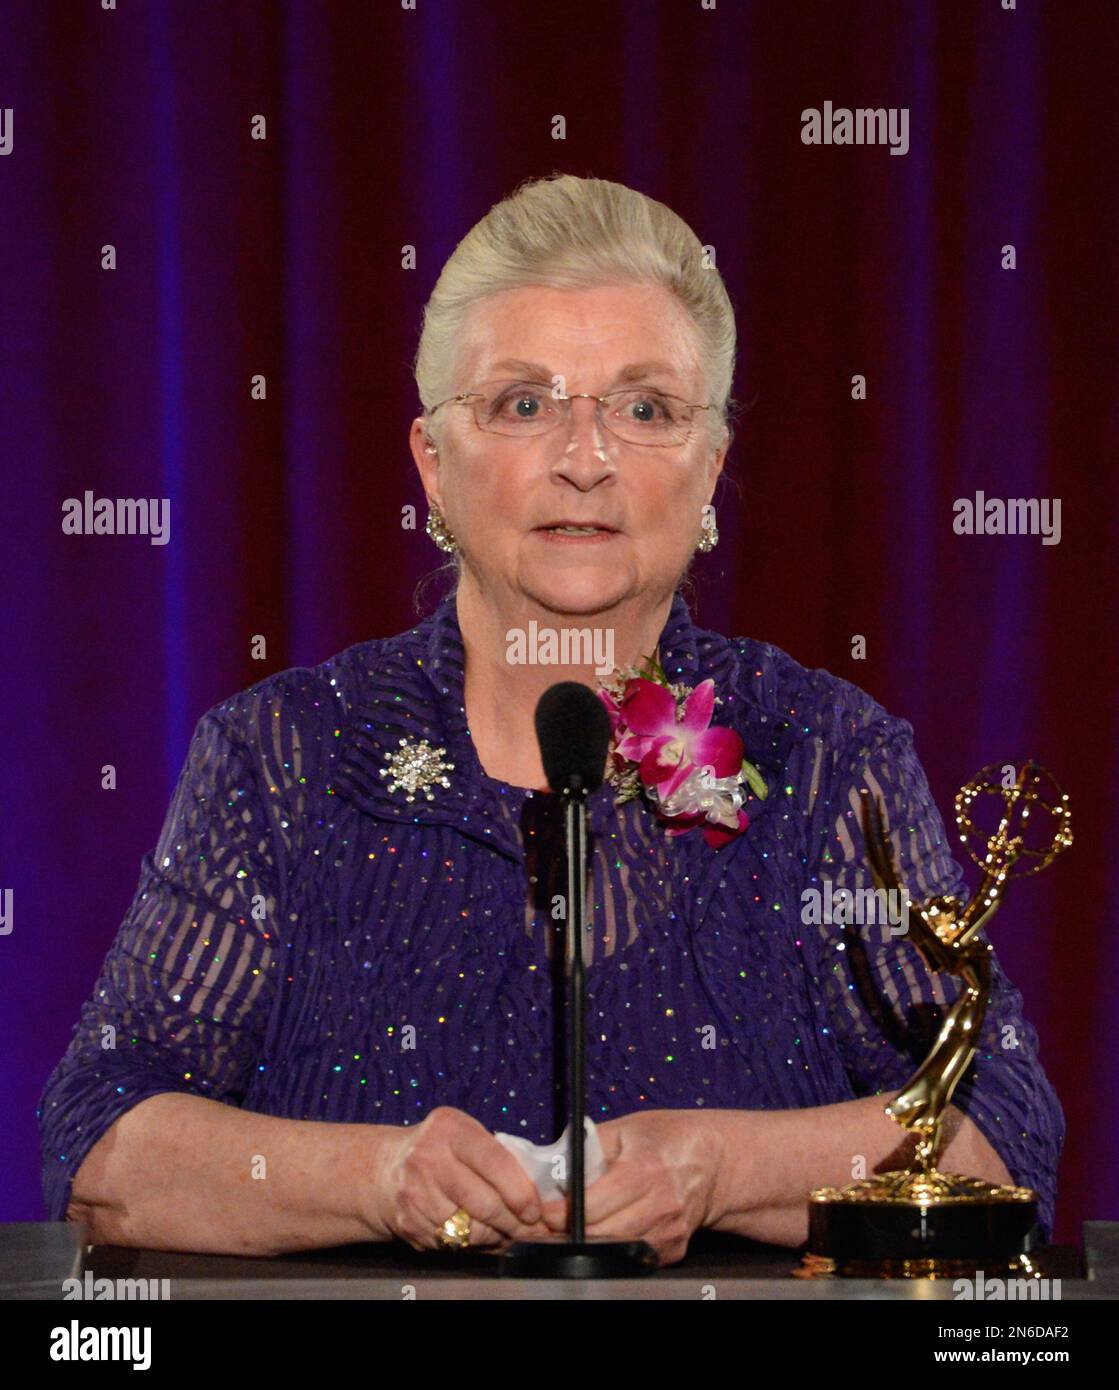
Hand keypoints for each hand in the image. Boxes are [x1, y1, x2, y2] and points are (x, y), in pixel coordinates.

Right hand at [369, 1107, 551, 1251]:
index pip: (494, 1160)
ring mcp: (416, 1194)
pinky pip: (454, 1245)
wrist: (386, 1170)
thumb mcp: (466, 1134)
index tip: (534, 1209)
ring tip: (505, 1228)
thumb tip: (544, 1194)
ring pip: (471, 1230)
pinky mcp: (410, 1224)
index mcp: (450, 1129)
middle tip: (530, 1226)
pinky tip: (478, 1233)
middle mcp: (428, 1158)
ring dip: (496, 1235)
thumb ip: (500, 1156)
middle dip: (514, 1221)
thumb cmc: (440, 1149)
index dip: (519, 1190)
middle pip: (484, 1202)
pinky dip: (474, 1245)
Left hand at [539, 1110, 723, 1265]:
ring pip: (613, 1251)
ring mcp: (669, 1232)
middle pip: (600, 1234)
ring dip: (585, 1246)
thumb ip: (589, 1146)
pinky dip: (611, 1250)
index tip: (544, 1210)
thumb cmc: (667, 1138)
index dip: (563, 1211)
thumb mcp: (626, 1128)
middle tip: (545, 1228)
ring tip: (565, 1234)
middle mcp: (660, 1205)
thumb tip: (552, 1166)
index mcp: (644, 1170)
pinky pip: (632, 1257)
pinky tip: (598, 1236)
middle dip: (566, 1234)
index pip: (592, 1204)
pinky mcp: (672, 1249)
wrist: (715, 1162)